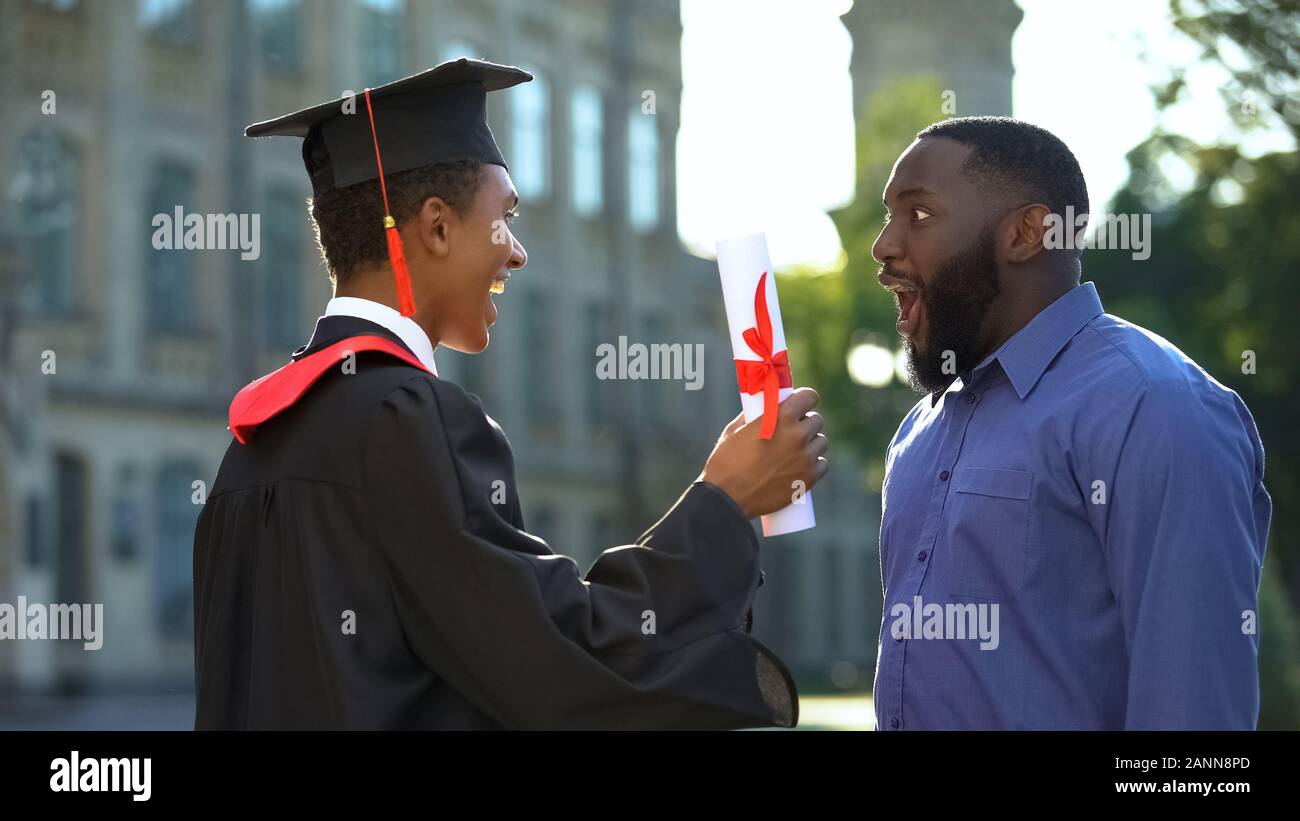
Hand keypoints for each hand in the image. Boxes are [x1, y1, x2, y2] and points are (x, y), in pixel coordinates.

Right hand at [697, 387, 828, 518]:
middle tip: (792, 432)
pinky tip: (801, 466)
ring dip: (811, 444)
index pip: (809, 397)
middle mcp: (797, 435)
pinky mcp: (809, 478)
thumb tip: (761, 408)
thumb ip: (752, 416)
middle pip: (816, 421)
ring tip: (795, 452)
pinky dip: (814, 464)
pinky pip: (822, 464)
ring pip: (821, 443)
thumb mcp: (735, 431)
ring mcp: (805, 457)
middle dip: (805, 423)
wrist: (728, 498)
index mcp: (780, 417)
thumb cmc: (726, 463)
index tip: (800, 405)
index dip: (805, 400)